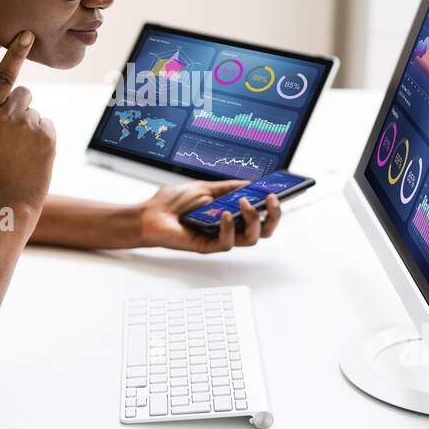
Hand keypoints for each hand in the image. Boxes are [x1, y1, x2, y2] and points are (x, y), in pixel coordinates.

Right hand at [0, 30, 55, 216]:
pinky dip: (42, 137)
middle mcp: (7, 116)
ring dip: (30, 126)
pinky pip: (47, 125)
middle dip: (21, 107)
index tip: (27, 34)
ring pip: (35, 112)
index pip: (3, 77)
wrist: (8, 204)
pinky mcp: (48, 136)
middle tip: (13, 134)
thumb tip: (4, 102)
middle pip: (24, 94)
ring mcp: (29, 126)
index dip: (16, 53)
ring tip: (20, 153)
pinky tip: (32, 156)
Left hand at [135, 179, 281, 252]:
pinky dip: (229, 227)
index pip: (259, 215)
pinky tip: (223, 214)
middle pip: (263, 231)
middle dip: (273, 216)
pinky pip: (226, 243)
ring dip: (252, 220)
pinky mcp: (207, 246)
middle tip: (271, 200)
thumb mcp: (204, 187)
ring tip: (244, 203)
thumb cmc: (173, 203)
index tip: (279, 192)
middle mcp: (229, 228)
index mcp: (230, 214)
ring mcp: (219, 238)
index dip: (273, 207)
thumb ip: (228, 187)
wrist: (150, 214)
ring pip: (250, 239)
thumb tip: (251, 182)